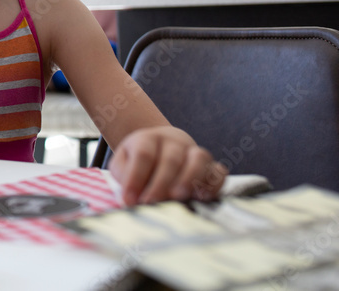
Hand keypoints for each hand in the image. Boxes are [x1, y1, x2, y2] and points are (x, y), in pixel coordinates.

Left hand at [109, 126, 226, 204]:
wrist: (158, 145)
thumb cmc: (137, 160)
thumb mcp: (123, 163)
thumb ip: (124, 176)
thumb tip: (129, 198)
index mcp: (148, 139)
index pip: (144, 154)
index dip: (136, 178)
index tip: (129, 200)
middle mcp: (174, 141)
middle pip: (171, 159)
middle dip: (161, 183)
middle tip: (151, 202)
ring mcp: (194, 151)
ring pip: (199, 158)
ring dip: (189, 179)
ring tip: (178, 197)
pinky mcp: (210, 166)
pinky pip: (218, 171)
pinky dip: (213, 184)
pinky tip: (202, 197)